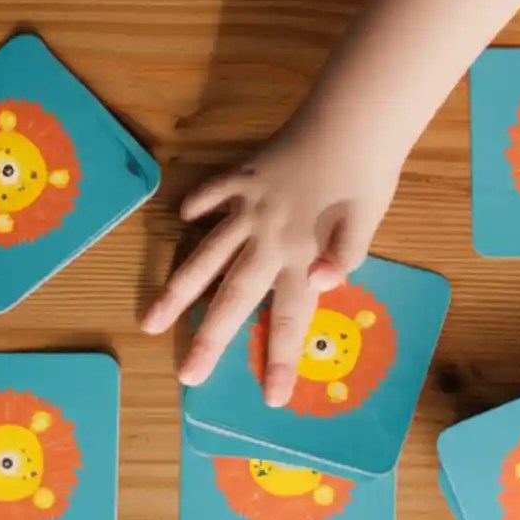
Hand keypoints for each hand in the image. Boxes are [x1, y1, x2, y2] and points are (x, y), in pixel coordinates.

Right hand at [140, 118, 401, 403]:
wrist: (352, 121)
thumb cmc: (367, 179)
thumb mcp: (367, 223)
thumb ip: (345, 256)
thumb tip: (324, 284)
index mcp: (302, 258)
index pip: (289, 320)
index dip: (280, 360)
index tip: (270, 398)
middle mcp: (268, 240)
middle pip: (234, 299)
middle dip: (211, 341)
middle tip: (187, 375)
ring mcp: (249, 209)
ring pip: (205, 256)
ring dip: (177, 290)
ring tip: (153, 320)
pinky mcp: (242, 177)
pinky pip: (212, 193)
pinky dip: (197, 204)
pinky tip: (181, 218)